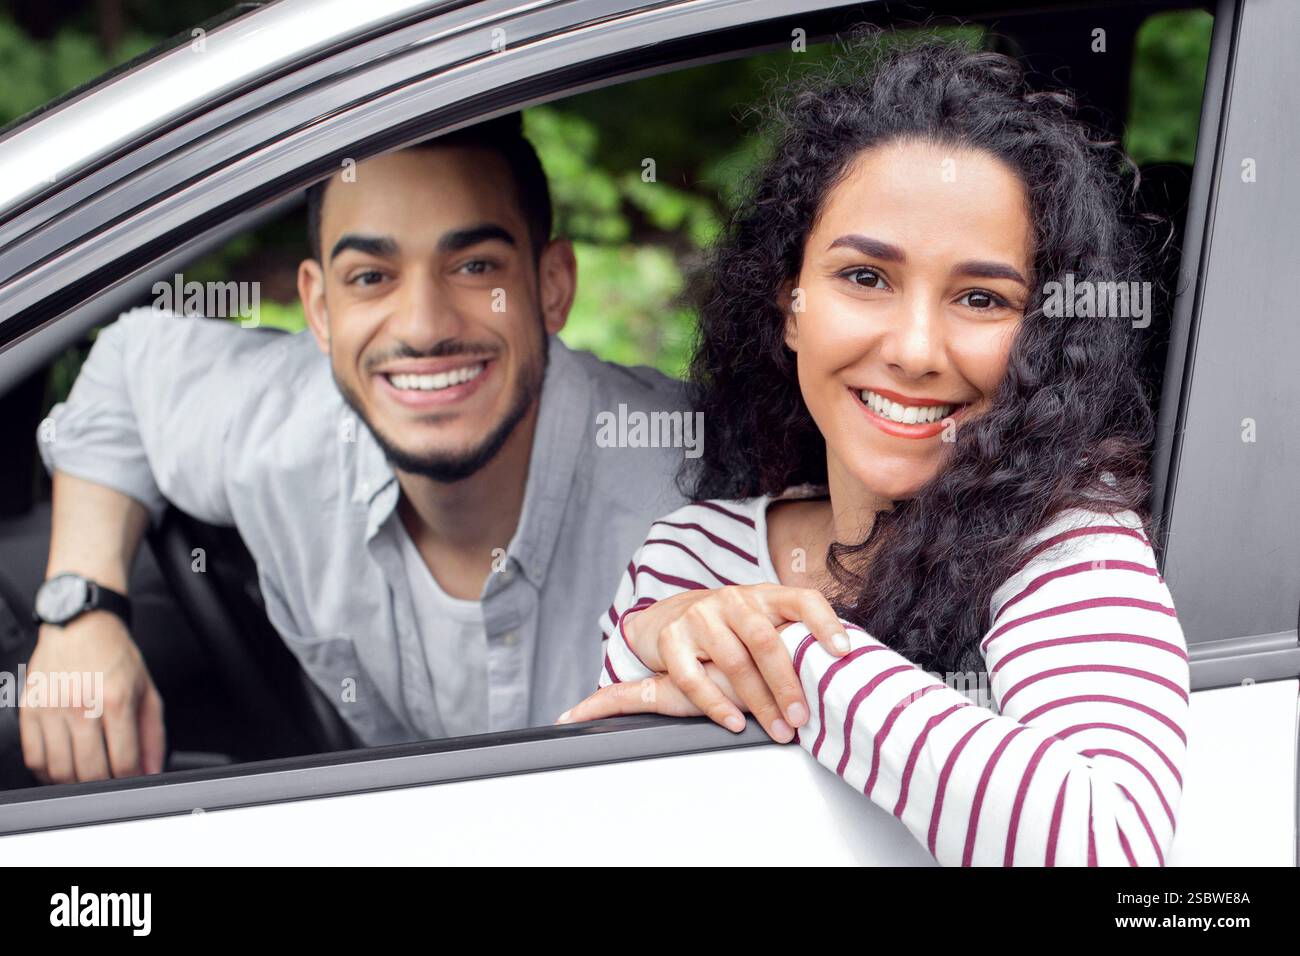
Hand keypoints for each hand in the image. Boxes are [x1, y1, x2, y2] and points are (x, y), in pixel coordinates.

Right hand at [20, 613, 165, 783]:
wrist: (80, 626)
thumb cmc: (114, 656)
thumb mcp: (146, 690)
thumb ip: (152, 733)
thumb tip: (152, 769)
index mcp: (116, 699)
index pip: (123, 760)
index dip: (130, 779)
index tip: (131, 780)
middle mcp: (82, 705)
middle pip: (90, 771)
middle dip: (103, 784)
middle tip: (109, 781)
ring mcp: (52, 708)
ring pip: (60, 769)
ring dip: (75, 782)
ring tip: (86, 775)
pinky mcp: (30, 709)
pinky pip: (33, 757)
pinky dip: (46, 771)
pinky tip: (61, 767)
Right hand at [591, 584, 848, 740]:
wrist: (666, 617)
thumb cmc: (727, 627)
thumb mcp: (759, 619)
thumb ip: (791, 635)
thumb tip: (842, 670)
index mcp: (763, 595)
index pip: (801, 598)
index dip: (824, 622)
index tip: (843, 651)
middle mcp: (732, 600)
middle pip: (765, 639)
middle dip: (787, 682)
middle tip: (802, 717)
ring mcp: (699, 617)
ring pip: (733, 661)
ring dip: (758, 702)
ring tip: (777, 728)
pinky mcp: (672, 640)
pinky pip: (694, 677)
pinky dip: (716, 705)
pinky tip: (734, 722)